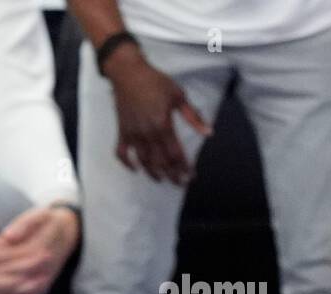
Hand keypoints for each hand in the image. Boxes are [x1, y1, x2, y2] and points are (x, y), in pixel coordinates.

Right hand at [104, 49, 211, 184]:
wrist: (129, 74)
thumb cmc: (156, 83)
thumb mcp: (179, 97)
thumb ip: (193, 117)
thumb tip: (209, 132)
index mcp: (163, 125)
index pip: (175, 154)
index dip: (184, 167)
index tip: (191, 176)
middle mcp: (147, 134)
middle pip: (161, 162)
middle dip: (171, 175)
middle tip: (179, 183)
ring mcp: (133, 135)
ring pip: (143, 161)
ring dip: (153, 173)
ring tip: (161, 180)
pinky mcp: (122, 132)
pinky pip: (122, 153)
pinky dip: (127, 164)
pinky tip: (135, 169)